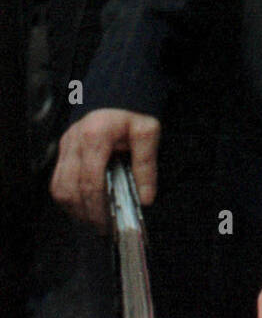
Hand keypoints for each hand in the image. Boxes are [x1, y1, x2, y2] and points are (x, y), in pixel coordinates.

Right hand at [51, 108, 159, 229]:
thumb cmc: (133, 113)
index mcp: (95, 134)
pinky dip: (70, 199)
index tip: (111, 221)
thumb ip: (147, 164)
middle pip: (71, 188)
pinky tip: (86, 206)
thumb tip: (145, 198)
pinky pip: (58, 183)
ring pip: (60, 188)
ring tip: (96, 219)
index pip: (90, 180)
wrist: (118, 91)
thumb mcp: (148, 132)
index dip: (98, 205)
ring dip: (76, 208)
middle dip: (87, 211)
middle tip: (104, 227)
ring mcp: (64, 145)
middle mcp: (74, 140)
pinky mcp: (61, 150)